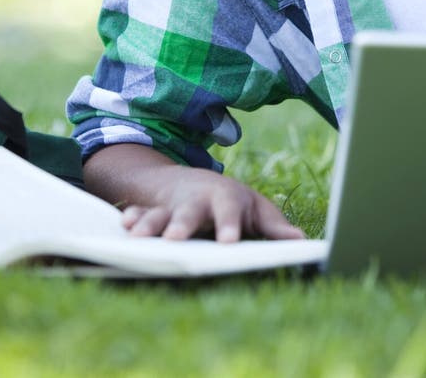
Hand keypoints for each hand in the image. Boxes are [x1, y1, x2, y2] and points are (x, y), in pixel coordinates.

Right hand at [83, 143, 303, 242]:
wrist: (194, 181)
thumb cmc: (232, 202)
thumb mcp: (255, 209)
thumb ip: (273, 226)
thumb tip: (302, 241)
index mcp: (225, 201)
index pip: (230, 212)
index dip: (229, 226)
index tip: (229, 242)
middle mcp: (197, 201)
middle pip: (190, 212)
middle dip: (181, 224)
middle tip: (175, 239)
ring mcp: (172, 206)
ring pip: (159, 214)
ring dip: (149, 223)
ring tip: (138, 236)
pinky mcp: (151, 210)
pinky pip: (137, 213)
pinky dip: (131, 219)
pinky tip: (123, 228)